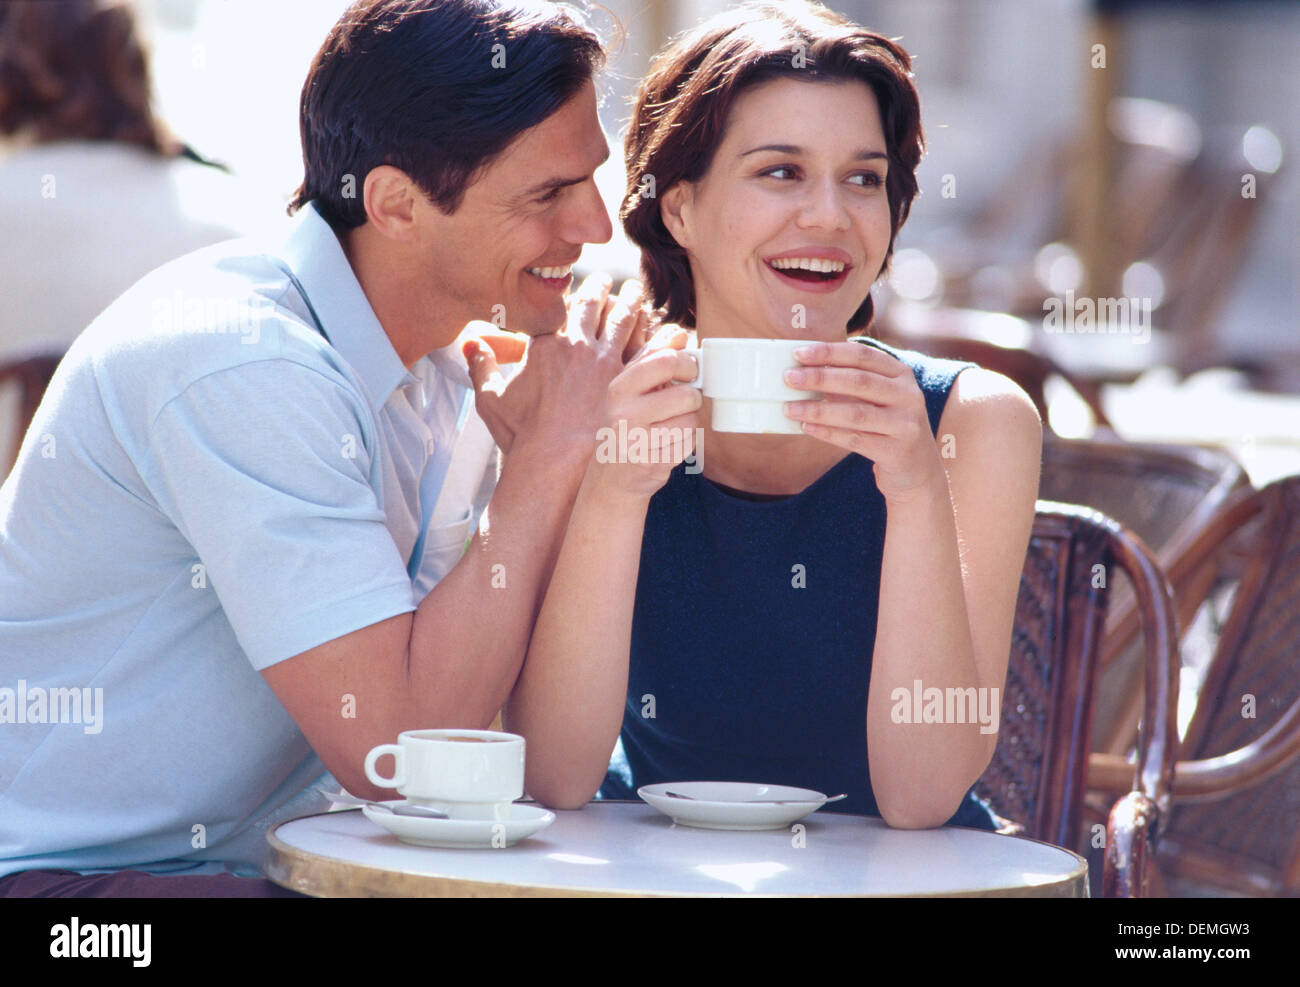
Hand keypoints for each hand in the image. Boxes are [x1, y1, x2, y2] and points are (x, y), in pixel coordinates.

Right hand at [463, 274, 642, 459]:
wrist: (554, 461)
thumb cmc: (523, 436)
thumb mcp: (492, 400)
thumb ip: (481, 367)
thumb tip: (469, 345)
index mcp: (544, 345)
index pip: (561, 308)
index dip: (572, 294)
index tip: (579, 286)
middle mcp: (576, 346)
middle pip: (593, 306)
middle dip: (603, 289)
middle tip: (612, 281)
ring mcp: (604, 362)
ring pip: (623, 320)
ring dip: (631, 303)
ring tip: (637, 294)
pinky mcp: (628, 381)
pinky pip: (646, 348)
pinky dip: (653, 334)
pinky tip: (661, 327)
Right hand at [587, 326, 701, 499]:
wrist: (609, 477)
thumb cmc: (625, 423)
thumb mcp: (630, 387)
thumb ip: (653, 356)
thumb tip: (680, 333)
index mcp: (618, 389)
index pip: (665, 361)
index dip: (688, 364)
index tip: (690, 372)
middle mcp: (624, 414)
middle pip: (687, 395)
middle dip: (692, 398)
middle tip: (684, 401)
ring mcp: (638, 442)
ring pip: (691, 421)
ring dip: (689, 422)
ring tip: (672, 424)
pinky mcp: (652, 465)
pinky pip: (689, 444)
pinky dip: (686, 442)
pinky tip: (668, 443)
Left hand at [782, 340, 946, 502]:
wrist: (918, 470)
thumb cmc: (886, 426)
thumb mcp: (876, 399)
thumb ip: (849, 383)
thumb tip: (803, 371)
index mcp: (901, 374)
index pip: (863, 355)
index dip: (829, 352)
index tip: (798, 354)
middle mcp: (908, 395)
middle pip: (859, 381)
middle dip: (820, 378)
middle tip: (789, 378)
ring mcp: (906, 424)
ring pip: (855, 413)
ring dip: (818, 409)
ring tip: (789, 408)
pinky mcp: (897, 451)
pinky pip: (855, 440)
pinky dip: (828, 433)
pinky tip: (806, 428)